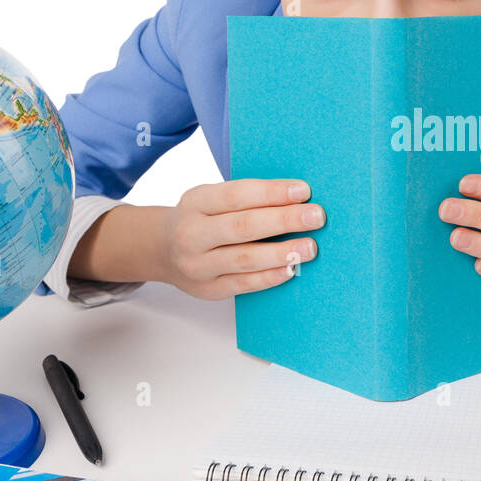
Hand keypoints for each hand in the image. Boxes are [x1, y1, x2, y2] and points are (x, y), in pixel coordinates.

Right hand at [159, 178, 324, 300]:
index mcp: (196, 202)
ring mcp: (198, 264)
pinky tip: (291, 269)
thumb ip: (246, 198)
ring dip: (281, 252)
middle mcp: (192, 233)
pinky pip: (243, 284)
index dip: (272, 192)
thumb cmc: (202, 219)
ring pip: (244, 258)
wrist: (163, 250)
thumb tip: (297, 198)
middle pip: (242, 226)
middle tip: (317, 217)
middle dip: (283, 220)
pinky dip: (270, 276)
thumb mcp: (211, 199)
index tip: (304, 190)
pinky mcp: (208, 289)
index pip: (237, 194)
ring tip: (310, 247)